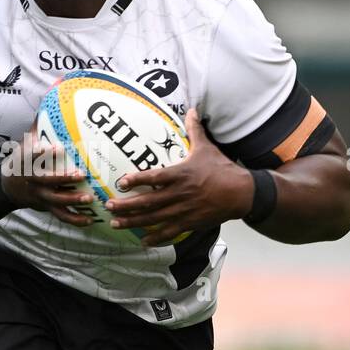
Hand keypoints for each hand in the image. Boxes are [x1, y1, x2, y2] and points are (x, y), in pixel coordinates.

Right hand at [0, 127, 95, 227]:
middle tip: (81, 174)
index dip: (42, 152)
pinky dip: (75, 219)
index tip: (57, 147)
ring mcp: (39, 195)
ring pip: (55, 200)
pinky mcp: (46, 207)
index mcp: (26, 162)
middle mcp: (32, 179)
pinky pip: (61, 215)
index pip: (31, 156)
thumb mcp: (26, 142)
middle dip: (63, 178)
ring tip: (89, 198)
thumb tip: (52, 95)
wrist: (7, 187)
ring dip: (72, 200)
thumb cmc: (24, 159)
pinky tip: (90, 219)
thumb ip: (40, 124)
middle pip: (46, 180)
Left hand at [105, 107, 255, 246]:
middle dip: (126, 205)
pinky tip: (143, 241)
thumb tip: (191, 109)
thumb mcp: (206, 147)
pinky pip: (169, 232)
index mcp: (181, 174)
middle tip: (109, 206)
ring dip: (133, 222)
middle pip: (148, 202)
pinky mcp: (190, 223)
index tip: (121, 182)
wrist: (241, 193)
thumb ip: (194, 130)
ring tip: (116, 224)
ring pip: (154, 219)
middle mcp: (179, 194)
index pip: (154, 177)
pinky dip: (155, 238)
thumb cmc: (222, 168)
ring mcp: (183, 210)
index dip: (137, 180)